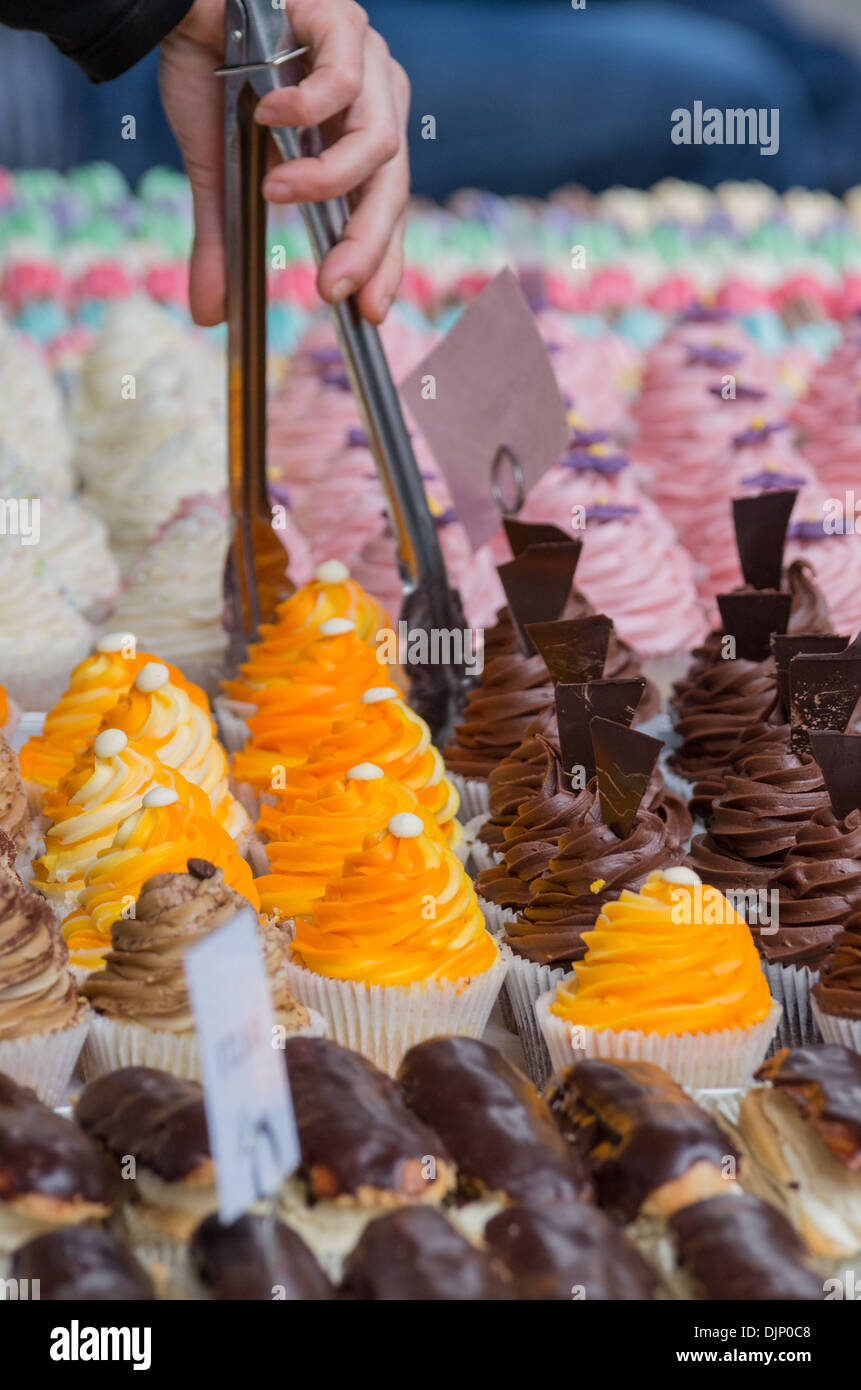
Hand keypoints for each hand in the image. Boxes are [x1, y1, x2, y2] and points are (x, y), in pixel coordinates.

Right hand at [160, 0, 409, 326]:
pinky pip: (343, 78)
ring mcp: (364, 57)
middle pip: (392, 187)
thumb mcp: (219, 171)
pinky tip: (266, 114)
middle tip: (330, 285)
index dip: (383, 262)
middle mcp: (375, 99)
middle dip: (365, 245)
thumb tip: (209, 316)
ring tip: (274, 190)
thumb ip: (223, 238)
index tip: (369, 312)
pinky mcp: (340, 19)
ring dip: (325, 180)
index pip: (386, 210)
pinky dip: (305, 107)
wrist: (175, 2)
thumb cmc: (210, 70)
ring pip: (377, 142)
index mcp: (360, 135)